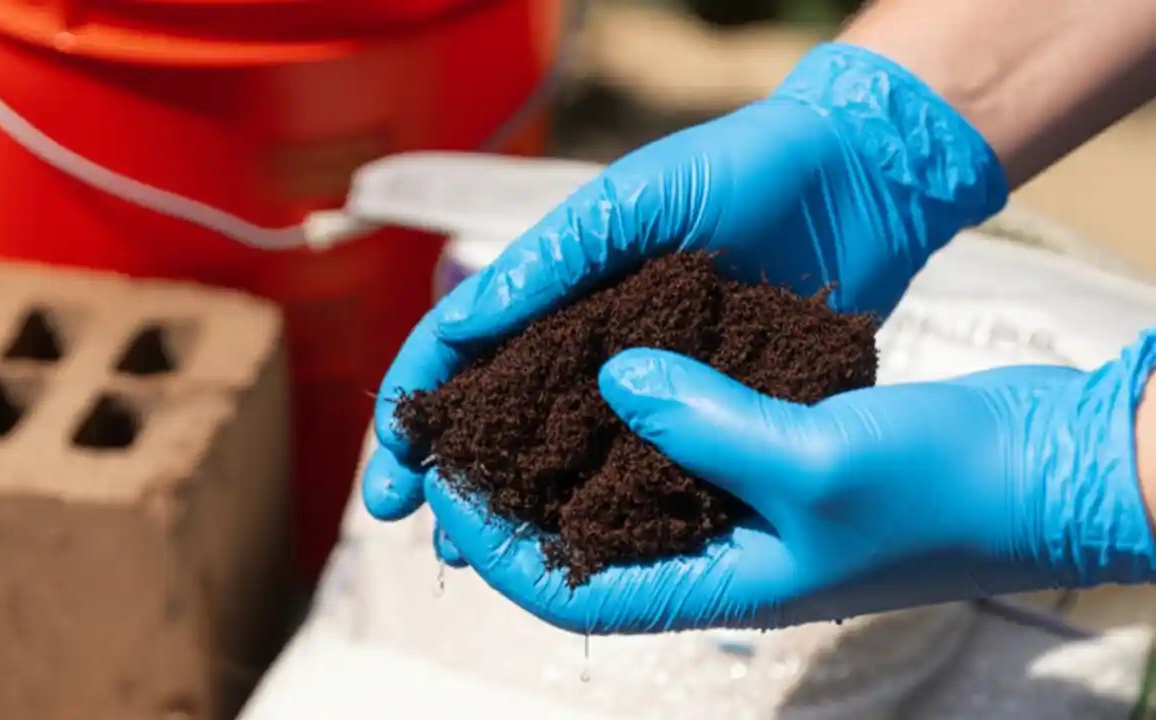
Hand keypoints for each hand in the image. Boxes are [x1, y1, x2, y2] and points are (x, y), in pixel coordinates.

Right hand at [362, 43, 1007, 530]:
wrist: (856, 182)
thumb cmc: (737, 171)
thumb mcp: (635, 203)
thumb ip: (554, 258)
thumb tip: (460, 325)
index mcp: (556, 287)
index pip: (460, 353)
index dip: (417, 412)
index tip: (391, 479)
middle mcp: (590, 341)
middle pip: (500, 418)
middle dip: (454, 475)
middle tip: (425, 535)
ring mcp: (649, 379)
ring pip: (565, 454)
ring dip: (522, 504)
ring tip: (485, 557)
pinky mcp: (709, 404)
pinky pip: (648, 462)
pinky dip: (612, 504)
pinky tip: (595, 545)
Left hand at [425, 337, 1155, 633]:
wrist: (1041, 471)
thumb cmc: (944, 491)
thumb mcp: (817, 459)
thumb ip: (707, 424)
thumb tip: (613, 380)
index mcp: (721, 587)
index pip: (576, 592)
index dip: (500, 550)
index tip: (446, 492)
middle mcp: (721, 556)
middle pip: (590, 543)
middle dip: (519, 502)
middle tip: (462, 441)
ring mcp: (746, 512)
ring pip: (631, 491)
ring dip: (573, 453)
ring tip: (516, 399)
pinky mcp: (774, 464)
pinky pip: (683, 445)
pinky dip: (642, 414)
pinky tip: (614, 367)